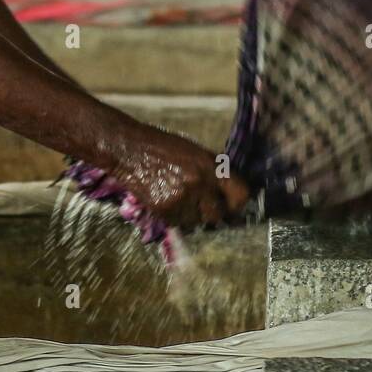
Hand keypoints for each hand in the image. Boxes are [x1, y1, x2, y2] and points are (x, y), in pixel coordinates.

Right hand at [116, 127, 249, 230]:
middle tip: (203, 206)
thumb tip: (231, 193)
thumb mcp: (196, 152)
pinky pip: (179, 224)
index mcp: (211, 165)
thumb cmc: (165, 147)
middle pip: (219, 215)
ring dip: (192, 216)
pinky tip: (167, 200)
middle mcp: (200, 183)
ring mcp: (182, 199)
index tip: (233, 206)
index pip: (241, 194)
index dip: (238, 203)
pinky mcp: (165, 211)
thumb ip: (215, 172)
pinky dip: (176, 217)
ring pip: (197, 223)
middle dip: (213, 214)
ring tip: (179, 198)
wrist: (130, 150)